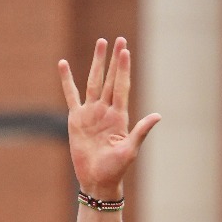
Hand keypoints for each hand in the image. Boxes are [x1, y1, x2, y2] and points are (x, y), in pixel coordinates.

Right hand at [58, 37, 159, 196]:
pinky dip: (67, 80)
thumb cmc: (115, 169)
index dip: (123, 69)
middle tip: (118, 40)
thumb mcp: (130, 150)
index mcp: (119, 117)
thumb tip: (158, 116)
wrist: (97, 181)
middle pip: (109, 79)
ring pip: (93, 81)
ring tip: (100, 43)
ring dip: (96, 63)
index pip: (121, 86)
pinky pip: (71, 95)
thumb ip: (141, 131)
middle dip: (114, 60)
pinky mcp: (76, 118)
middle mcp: (106, 111)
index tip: (125, 50)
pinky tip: (63, 64)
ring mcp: (91, 113)